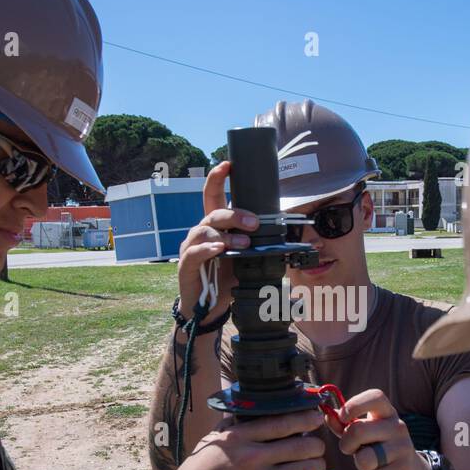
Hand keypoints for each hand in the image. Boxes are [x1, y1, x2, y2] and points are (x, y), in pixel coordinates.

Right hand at [146, 409, 326, 469]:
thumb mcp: (208, 443)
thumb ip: (229, 427)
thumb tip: (244, 414)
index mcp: (238, 437)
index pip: (281, 422)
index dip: (305, 418)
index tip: (316, 416)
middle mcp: (252, 456)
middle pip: (301, 444)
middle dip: (316, 444)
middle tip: (318, 445)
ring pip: (305, 468)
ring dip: (317, 464)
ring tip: (318, 463)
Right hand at [177, 162, 256, 321]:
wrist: (208, 306)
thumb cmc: (225, 277)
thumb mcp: (245, 258)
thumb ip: (257, 245)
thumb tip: (283, 237)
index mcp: (215, 225)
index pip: (212, 195)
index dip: (217, 177)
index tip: (228, 164)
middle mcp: (201, 231)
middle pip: (214, 212)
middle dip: (236, 214)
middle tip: (255, 223)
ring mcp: (191, 246)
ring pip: (206, 230)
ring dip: (227, 235)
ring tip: (244, 243)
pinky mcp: (186, 264)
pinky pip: (195, 252)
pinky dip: (208, 249)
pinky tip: (220, 250)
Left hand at [333, 389, 433, 469]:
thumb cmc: (380, 448)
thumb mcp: (365, 433)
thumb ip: (345, 425)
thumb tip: (328, 416)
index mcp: (388, 413)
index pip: (375, 396)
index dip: (354, 405)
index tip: (343, 417)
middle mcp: (398, 426)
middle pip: (358, 431)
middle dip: (346, 444)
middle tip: (350, 449)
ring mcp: (403, 448)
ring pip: (364, 458)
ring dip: (359, 463)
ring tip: (368, 462)